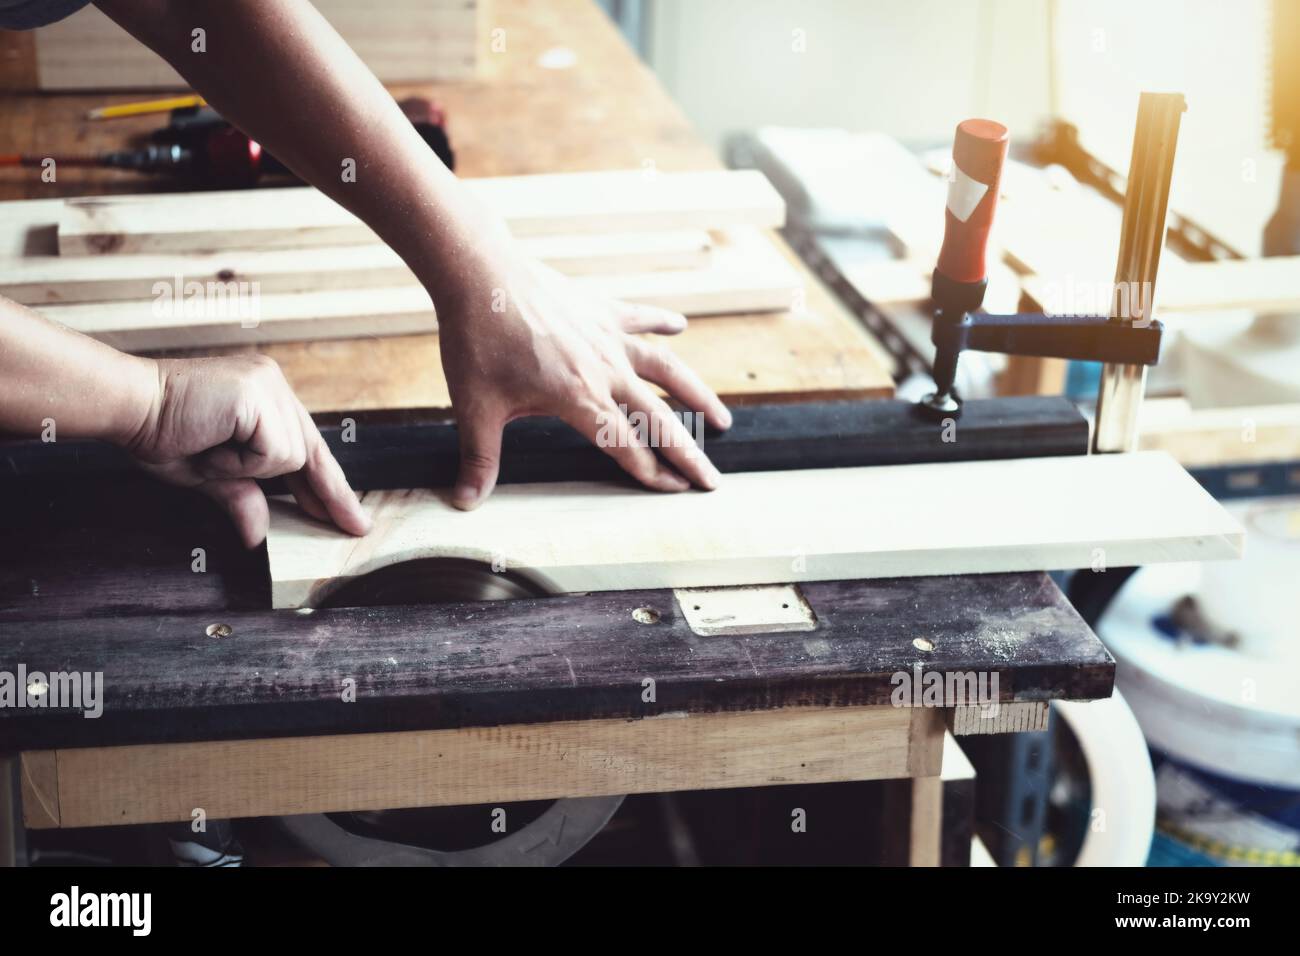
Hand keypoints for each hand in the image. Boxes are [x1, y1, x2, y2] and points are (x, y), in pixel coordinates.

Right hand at [124, 355, 370, 547]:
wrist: (127, 405)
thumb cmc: (158, 431)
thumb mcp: (209, 474)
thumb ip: (242, 495)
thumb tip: (258, 535)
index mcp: (264, 395)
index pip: (307, 446)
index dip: (329, 485)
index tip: (351, 517)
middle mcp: (273, 384)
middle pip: (314, 451)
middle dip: (330, 494)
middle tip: (357, 527)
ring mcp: (269, 386)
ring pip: (292, 457)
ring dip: (248, 469)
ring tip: (210, 451)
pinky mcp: (259, 395)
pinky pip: (273, 453)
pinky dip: (241, 462)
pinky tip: (212, 445)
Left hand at [436, 259, 732, 509]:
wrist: (481, 275)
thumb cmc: (477, 341)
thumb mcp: (475, 406)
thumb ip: (480, 458)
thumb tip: (465, 502)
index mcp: (580, 399)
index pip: (627, 447)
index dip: (653, 474)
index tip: (676, 491)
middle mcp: (606, 370)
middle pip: (659, 419)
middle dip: (688, 453)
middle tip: (712, 479)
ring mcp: (608, 337)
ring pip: (667, 370)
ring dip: (697, 396)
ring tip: (721, 418)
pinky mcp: (601, 309)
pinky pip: (642, 318)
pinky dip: (663, 321)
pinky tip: (680, 325)